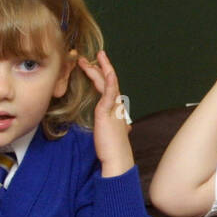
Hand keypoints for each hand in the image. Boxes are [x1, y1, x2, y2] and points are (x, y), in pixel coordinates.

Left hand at [79, 50, 133, 177]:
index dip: (101, 76)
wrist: (117, 160)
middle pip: (109, 81)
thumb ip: (118, 128)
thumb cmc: (114, 150)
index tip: (93, 67)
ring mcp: (114, 107)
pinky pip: (110, 92)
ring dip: (100, 69)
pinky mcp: (108, 111)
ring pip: (108, 83)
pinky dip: (109, 80)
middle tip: (89, 56)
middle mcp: (118, 106)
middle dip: (99, 67)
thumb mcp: (114, 135)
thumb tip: (127, 127)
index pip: (109, 89)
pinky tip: (107, 71)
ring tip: (90, 58)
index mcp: (116, 110)